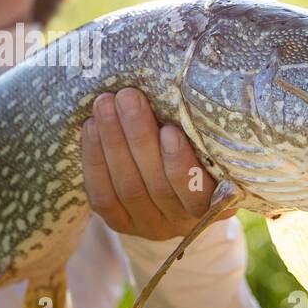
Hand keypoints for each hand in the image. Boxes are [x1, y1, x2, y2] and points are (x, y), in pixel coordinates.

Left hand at [81, 88, 236, 240]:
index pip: (198, 192)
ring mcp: (150, 226)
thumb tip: (183, 81)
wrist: (170, 182)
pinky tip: (90, 128)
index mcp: (216, 203)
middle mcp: (183, 221)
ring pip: (128, 187)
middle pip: (157, 185)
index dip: (180, 164)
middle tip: (127, 97)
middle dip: (139, 136)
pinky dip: (95, 160)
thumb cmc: (196, 147)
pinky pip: (103, 196)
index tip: (170, 130)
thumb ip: (199, 125)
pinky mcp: (120, 223)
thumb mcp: (207, 142)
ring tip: (105, 104)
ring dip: (113, 141)